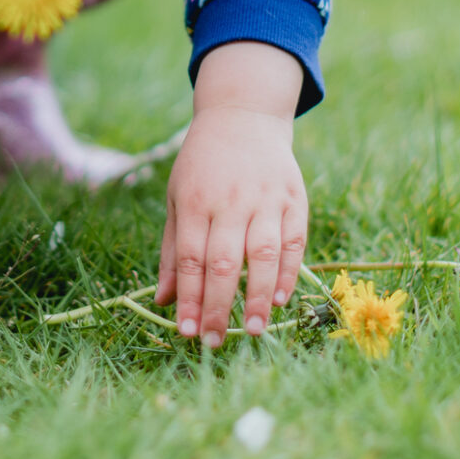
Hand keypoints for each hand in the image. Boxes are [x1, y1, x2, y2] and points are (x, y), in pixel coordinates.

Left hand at [156, 42, 307, 345]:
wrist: (243, 116)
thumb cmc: (202, 166)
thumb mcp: (177, 198)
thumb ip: (172, 250)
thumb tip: (165, 301)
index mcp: (195, 201)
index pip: (191, 258)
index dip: (190, 297)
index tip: (188, 331)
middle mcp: (230, 200)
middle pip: (224, 261)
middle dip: (219, 306)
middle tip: (215, 341)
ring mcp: (265, 198)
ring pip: (263, 254)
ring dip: (259, 296)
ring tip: (254, 330)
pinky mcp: (293, 198)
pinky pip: (294, 241)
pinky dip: (289, 272)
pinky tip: (281, 298)